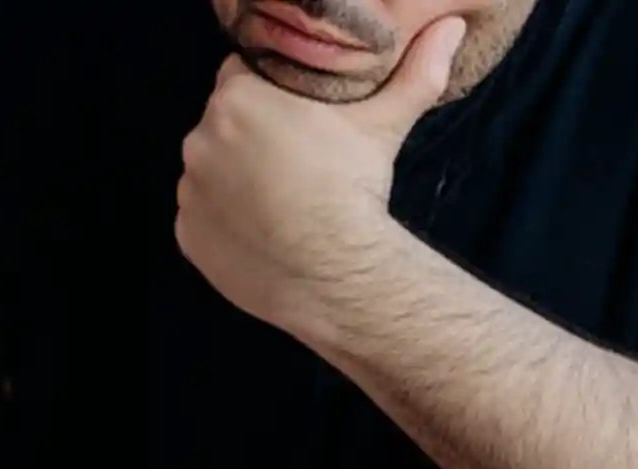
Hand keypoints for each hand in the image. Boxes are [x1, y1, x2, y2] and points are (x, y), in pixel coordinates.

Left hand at [175, 17, 466, 333]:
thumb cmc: (353, 190)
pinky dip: (224, 222)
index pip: (245, 77)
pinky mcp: (186, 234)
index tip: (299, 119)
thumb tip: (451, 28)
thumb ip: (413, 71)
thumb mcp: (384, 123)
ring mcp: (189, 190)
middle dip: (252, 138)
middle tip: (297, 163)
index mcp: (238, 97)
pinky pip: (202, 218)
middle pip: (224, 125)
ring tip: (281, 201)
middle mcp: (201, 137)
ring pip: (211, 171)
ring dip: (235, 180)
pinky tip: (261, 232)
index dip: (274, 95)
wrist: (336, 272)